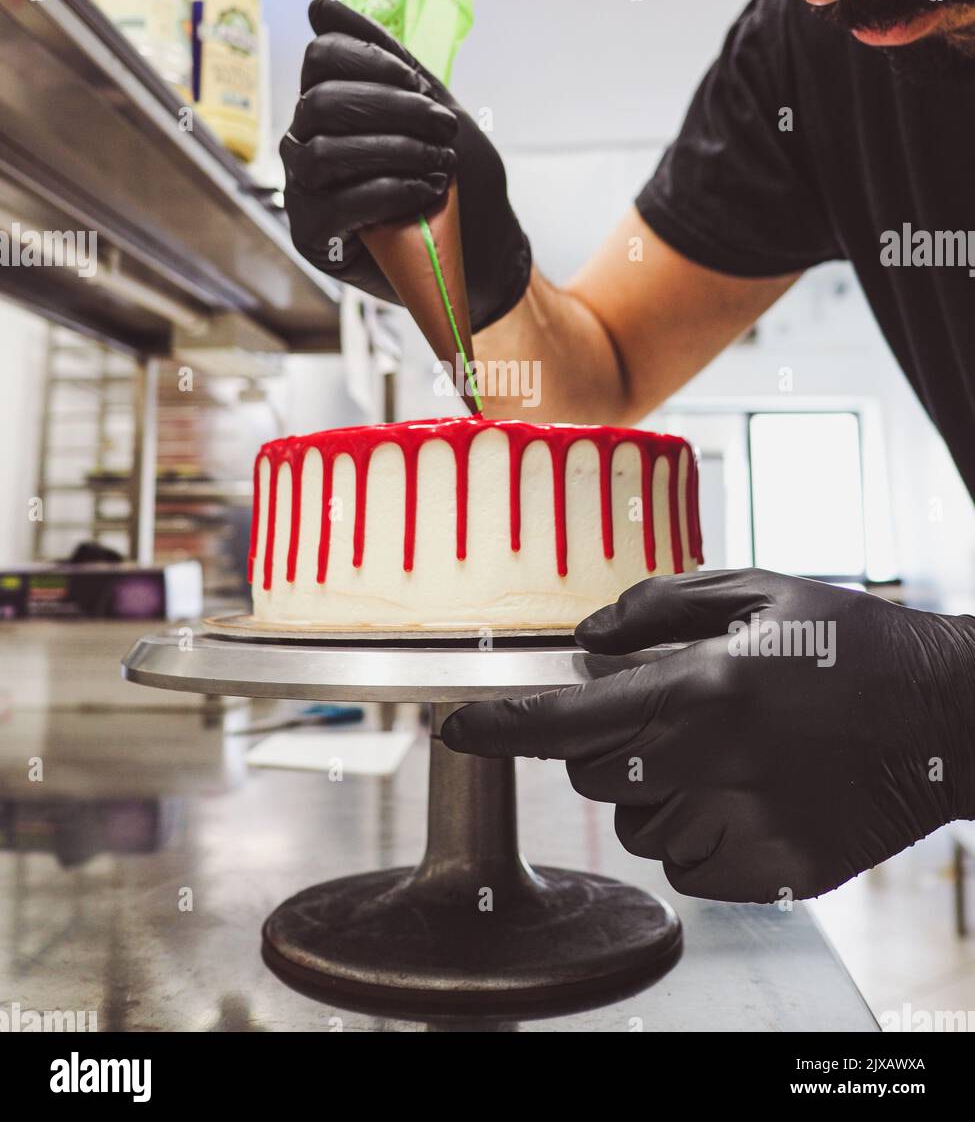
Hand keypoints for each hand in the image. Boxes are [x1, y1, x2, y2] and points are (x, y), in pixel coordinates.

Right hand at [280, 0, 531, 331]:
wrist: (482, 251)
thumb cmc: (459, 180)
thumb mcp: (434, 109)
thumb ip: (390, 61)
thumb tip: (318, 5)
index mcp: (332, 105)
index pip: (321, 58)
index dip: (369, 61)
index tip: (419, 86)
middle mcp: (308, 141)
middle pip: (322, 101)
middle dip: (392, 109)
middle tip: (443, 129)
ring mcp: (304, 189)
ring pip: (325, 151)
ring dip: (394, 151)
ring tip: (440, 164)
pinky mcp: (313, 235)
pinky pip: (337, 202)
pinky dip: (388, 191)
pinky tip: (423, 193)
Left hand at [443, 570, 974, 902]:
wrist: (948, 719)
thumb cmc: (852, 643)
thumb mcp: (760, 591)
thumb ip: (661, 606)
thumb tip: (588, 639)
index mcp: (706, 691)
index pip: (568, 722)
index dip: (500, 728)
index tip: (454, 727)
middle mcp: (716, 768)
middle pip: (593, 774)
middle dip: (607, 739)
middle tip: (673, 707)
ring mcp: (745, 831)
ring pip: (636, 825)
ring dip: (652, 787)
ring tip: (727, 749)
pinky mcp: (772, 877)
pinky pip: (685, 862)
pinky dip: (694, 828)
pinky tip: (750, 788)